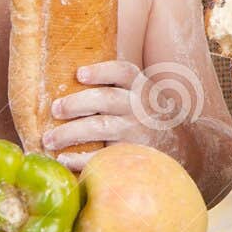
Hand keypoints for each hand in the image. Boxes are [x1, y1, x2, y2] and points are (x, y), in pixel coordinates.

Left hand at [43, 61, 188, 161]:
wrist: (182, 148)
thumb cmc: (148, 117)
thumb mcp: (142, 95)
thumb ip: (117, 85)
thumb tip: (73, 74)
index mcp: (140, 87)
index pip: (123, 71)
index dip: (100, 71)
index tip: (79, 74)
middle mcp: (139, 106)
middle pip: (105, 98)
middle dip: (75, 103)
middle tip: (55, 109)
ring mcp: (136, 131)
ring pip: (100, 127)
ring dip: (69, 132)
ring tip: (49, 139)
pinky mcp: (131, 154)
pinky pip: (102, 155)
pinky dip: (79, 159)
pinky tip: (64, 159)